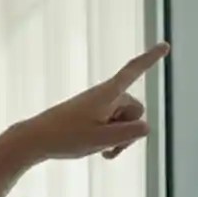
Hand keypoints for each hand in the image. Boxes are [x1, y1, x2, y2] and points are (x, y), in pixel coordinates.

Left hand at [14, 42, 169, 162]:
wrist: (33, 140)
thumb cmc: (64, 137)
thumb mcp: (101, 139)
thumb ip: (129, 133)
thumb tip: (145, 127)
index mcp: (106, 94)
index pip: (132, 72)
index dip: (150, 59)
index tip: (165, 45)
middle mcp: (103, 96)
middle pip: (135, 110)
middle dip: (130, 129)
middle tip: (108, 147)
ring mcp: (96, 106)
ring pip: (123, 121)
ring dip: (119, 137)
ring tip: (100, 151)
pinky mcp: (89, 116)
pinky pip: (111, 125)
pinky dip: (110, 138)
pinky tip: (101, 152)